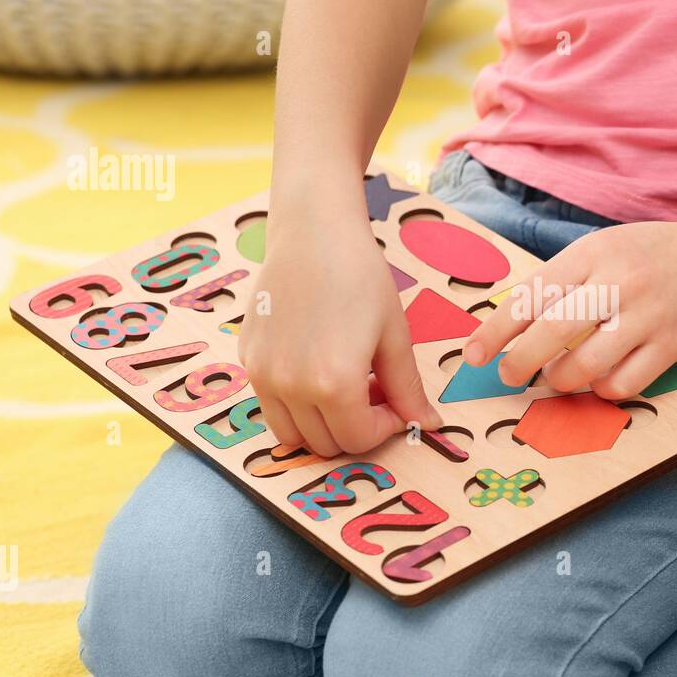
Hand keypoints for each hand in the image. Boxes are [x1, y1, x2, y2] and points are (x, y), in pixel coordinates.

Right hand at [239, 201, 440, 457]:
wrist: (312, 233)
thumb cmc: (360, 277)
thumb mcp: (394, 335)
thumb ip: (407, 388)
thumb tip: (428, 424)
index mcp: (333, 383)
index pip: (358, 440)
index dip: (385, 427)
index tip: (396, 403)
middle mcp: (290, 386)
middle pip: (324, 444)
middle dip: (355, 427)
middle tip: (373, 390)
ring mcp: (262, 374)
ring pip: (291, 434)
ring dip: (322, 423)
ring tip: (345, 384)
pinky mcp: (247, 359)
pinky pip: (272, 403)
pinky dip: (296, 402)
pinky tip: (317, 364)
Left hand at [464, 218, 676, 397]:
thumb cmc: (643, 257)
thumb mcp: (598, 250)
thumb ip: (558, 282)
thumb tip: (505, 328)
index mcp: (591, 253)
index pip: (531, 296)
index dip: (496, 332)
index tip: (474, 356)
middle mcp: (618, 282)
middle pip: (552, 333)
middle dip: (520, 362)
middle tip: (509, 375)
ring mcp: (647, 315)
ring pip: (586, 366)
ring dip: (560, 381)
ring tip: (554, 379)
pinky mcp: (671, 345)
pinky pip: (623, 384)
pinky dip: (601, 390)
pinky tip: (597, 381)